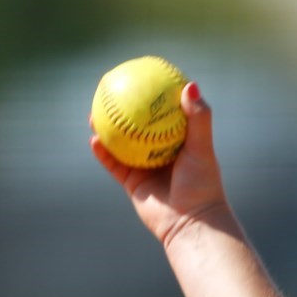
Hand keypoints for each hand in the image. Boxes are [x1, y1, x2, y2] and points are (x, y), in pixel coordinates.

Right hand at [89, 81, 228, 246]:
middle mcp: (160, 152)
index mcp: (177, 140)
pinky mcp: (132, 184)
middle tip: (110, 89)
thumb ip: (199, 118)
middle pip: (137, 124)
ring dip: (106, 127)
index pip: (162, 112)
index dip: (151, 94)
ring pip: (120, 143)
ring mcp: (145, 167)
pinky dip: (103, 152)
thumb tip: (190, 85)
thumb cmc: (202, 184)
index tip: (140, 74)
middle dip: (122, 108)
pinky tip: (93, 138)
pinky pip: (113, 164)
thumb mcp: (202, 147)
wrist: (191, 223)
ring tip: (93, 112)